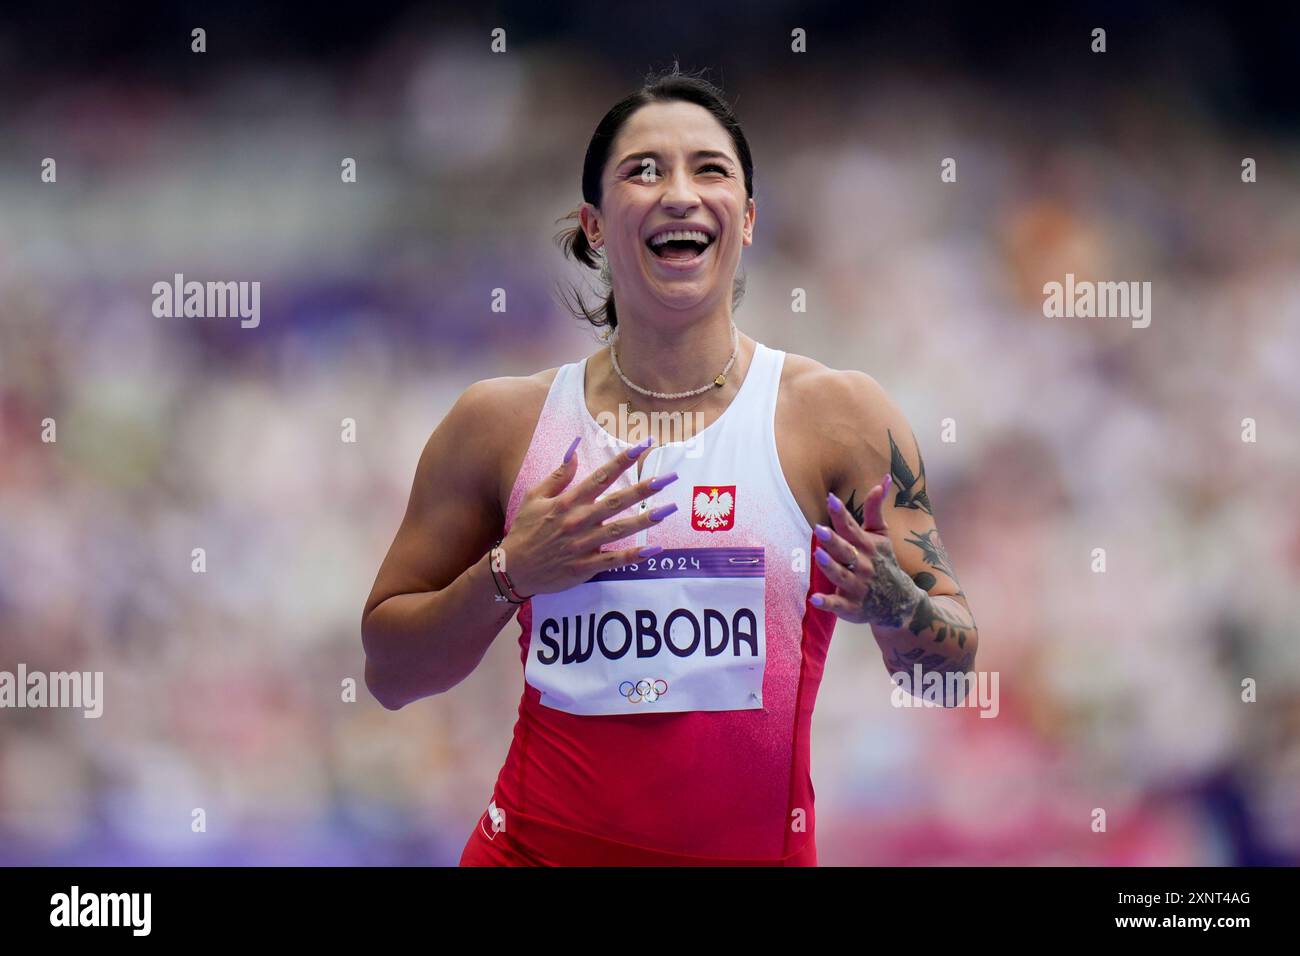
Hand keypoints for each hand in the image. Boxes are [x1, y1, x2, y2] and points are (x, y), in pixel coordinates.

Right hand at [497, 435, 678, 597]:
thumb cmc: (524, 530)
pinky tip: (654, 550)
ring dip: (646, 520)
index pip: (600, 477)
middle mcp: (578, 521)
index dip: (622, 461)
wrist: (512, 568)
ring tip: (669, 509)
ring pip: (620, 530)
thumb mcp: (534, 497)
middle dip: (644, 488)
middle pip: (616, 501)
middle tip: (669, 477)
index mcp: (567, 502)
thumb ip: (558, 476)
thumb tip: (575, 450)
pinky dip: (633, 557)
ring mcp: (582, 544)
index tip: (643, 446)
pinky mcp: (584, 566)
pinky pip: (613, 560)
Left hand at [810, 473, 924, 626]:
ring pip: (841, 576)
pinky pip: (838, 605)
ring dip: (830, 567)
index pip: (851, 527)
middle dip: (834, 541)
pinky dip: (827, 602)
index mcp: (866, 546)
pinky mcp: (851, 607)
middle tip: (820, 529)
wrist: (900, 602)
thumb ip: (875, 508)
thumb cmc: (884, 561)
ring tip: (819, 556)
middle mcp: (862, 565)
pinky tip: (814, 599)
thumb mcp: (881, 534)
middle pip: (846, 551)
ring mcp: (857, 586)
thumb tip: (882, 479)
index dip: (841, 513)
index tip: (831, 499)